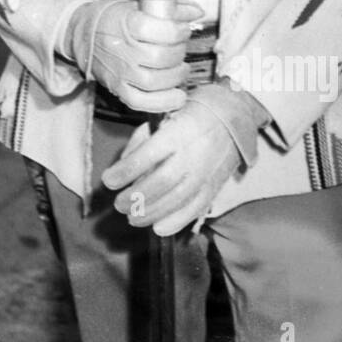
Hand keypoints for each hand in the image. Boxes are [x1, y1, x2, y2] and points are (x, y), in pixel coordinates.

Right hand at [63, 0, 202, 114]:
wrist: (83, 34)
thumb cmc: (113, 19)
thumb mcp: (138, 6)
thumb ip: (170, 9)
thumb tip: (197, 11)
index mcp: (127, 24)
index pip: (161, 31)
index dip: (179, 32)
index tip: (184, 29)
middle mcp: (122, 49)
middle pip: (161, 57)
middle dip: (179, 53)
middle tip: (180, 48)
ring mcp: (119, 72)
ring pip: (154, 82)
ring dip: (175, 76)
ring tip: (180, 68)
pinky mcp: (118, 88)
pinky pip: (141, 102)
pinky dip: (163, 102)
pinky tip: (177, 94)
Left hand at [101, 101, 241, 235]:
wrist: (233, 116)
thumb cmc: (190, 113)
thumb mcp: (163, 115)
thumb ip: (142, 140)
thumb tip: (122, 167)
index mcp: (178, 132)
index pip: (148, 155)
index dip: (125, 171)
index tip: (108, 180)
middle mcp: (193, 153)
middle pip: (162, 182)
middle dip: (136, 197)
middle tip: (118, 204)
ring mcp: (206, 172)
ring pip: (178, 199)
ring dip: (151, 213)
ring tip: (132, 218)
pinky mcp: (215, 186)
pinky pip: (196, 208)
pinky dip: (176, 221)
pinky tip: (158, 228)